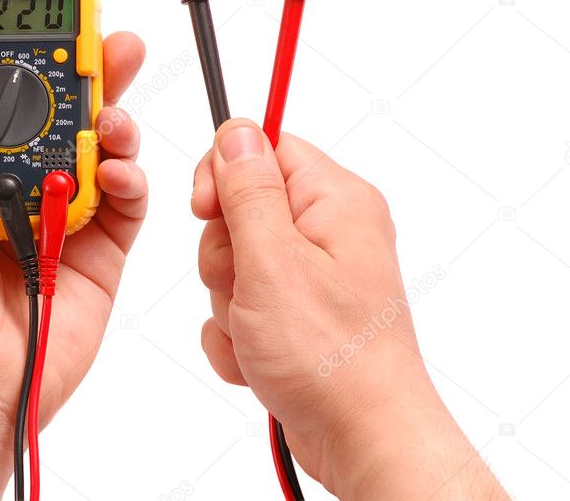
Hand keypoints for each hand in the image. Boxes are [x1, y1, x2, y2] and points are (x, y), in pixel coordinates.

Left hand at [0, 32, 146, 499]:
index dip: (19, 63)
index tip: (35, 25)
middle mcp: (20, 187)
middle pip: (61, 116)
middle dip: (88, 73)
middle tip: (107, 41)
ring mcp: (63, 217)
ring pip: (101, 150)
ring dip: (114, 120)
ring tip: (110, 116)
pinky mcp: (100, 252)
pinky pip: (127, 203)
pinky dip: (131, 178)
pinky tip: (119, 170)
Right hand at [192, 119, 506, 499]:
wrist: (363, 438)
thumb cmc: (332, 356)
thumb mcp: (274, 261)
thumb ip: (248, 191)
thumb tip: (236, 132)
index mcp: (334, 201)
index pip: (263, 148)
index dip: (223, 175)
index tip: (205, 211)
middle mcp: (327, 233)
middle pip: (238, 211)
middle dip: (224, 258)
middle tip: (249, 289)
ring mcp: (311, 277)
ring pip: (233, 264)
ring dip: (229, 304)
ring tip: (261, 333)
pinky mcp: (296, 315)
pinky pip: (240, 307)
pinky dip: (237, 336)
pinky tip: (259, 359)